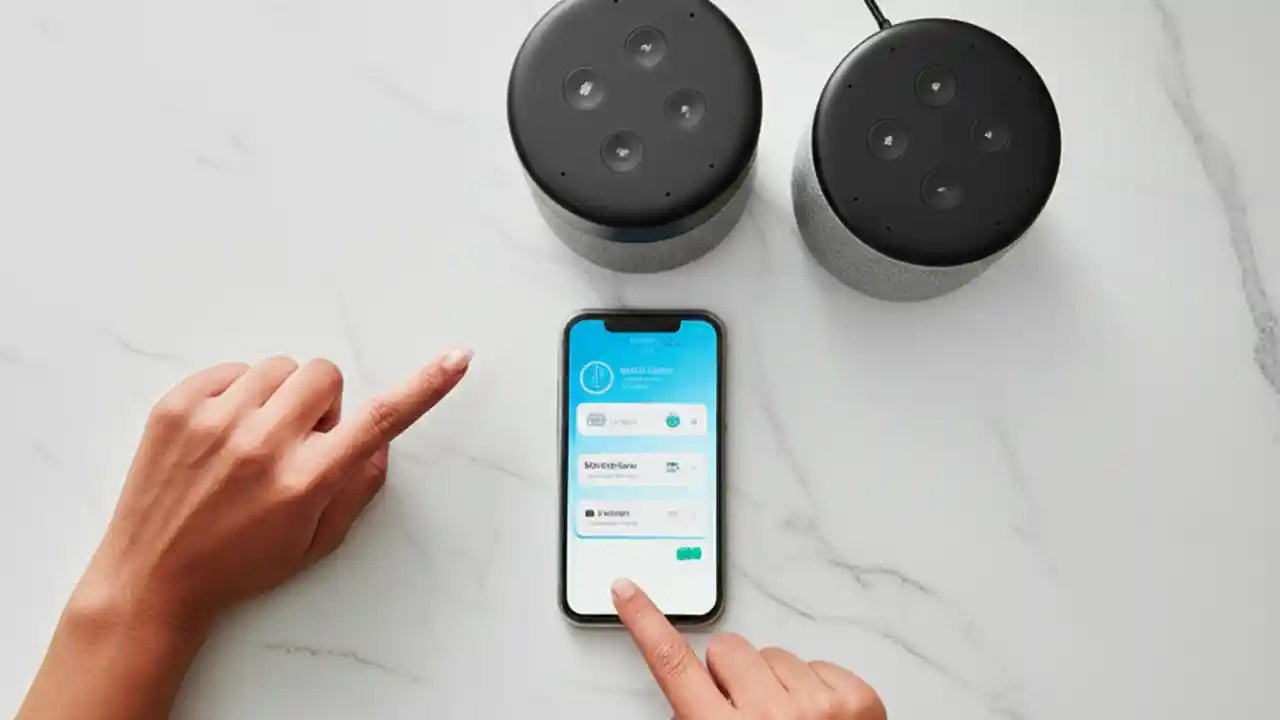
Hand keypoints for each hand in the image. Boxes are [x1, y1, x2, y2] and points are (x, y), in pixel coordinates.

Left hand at [20, 350, 472, 718]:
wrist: (151, 577)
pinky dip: (236, 394)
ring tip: (253, 440)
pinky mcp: (177, 406)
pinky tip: (222, 435)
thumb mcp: (315, 543)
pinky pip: (231, 369)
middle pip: (323, 375)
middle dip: (321, 403)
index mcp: (304, 483)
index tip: (457, 359)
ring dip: (278, 396)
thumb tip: (380, 439)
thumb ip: (358, 487)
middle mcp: (262, 444)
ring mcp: (215, 420)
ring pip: (278, 367)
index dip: (425, 387)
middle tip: (299, 441)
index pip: (380, 420)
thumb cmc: (239, 566)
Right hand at [612, 579, 886, 719]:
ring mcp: (817, 706)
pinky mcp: (857, 700)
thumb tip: (693, 694)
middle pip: (728, 649)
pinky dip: (817, 689)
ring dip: (778, 685)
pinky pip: (820, 665)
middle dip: (734, 674)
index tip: (627, 591)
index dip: (646, 622)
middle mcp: (768, 717)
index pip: (673, 664)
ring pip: (776, 654)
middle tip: (747, 713)